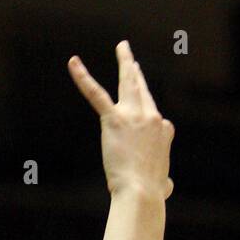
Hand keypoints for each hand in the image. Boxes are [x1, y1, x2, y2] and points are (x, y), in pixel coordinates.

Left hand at [68, 39, 173, 199]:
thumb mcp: (163, 184)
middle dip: (136, 73)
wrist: (142, 190)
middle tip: (131, 60)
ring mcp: (134, 115)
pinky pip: (95, 93)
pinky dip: (83, 77)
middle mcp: (152, 117)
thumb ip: (164, 181)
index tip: (143, 128)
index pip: (155, 118)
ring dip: (125, 63)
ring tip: (122, 48)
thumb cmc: (151, 191)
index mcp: (163, 131)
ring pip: (127, 82)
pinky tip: (73, 63)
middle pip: (143, 90)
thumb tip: (166, 186)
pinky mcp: (114, 118)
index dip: (147, 122)